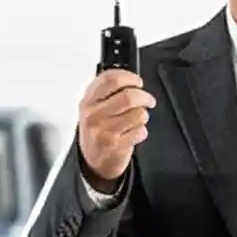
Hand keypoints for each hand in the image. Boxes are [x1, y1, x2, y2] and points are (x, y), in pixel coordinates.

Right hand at [78, 70, 156, 192]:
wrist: (93, 160)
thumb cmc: (97, 129)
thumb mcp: (93, 106)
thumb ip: (108, 90)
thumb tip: (130, 78)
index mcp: (89, 100)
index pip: (110, 79)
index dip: (129, 77)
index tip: (137, 81)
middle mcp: (94, 114)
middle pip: (128, 96)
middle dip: (144, 96)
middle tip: (148, 100)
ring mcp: (104, 130)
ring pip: (138, 114)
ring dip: (143, 116)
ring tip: (137, 119)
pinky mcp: (115, 145)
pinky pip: (140, 131)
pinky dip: (142, 131)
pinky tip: (133, 133)